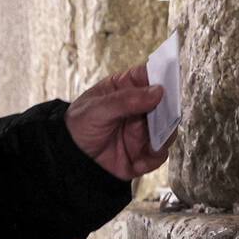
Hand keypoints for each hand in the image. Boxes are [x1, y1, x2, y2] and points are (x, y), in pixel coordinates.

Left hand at [65, 63, 176, 179]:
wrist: (70, 160)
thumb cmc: (78, 126)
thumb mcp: (97, 109)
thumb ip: (126, 100)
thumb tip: (158, 91)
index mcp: (126, 88)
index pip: (150, 76)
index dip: (163, 78)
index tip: (168, 87)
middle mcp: (139, 108)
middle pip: (166, 104)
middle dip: (167, 113)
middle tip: (161, 121)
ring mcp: (143, 131)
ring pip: (167, 130)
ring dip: (163, 138)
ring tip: (149, 145)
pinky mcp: (143, 153)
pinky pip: (159, 155)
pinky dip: (153, 159)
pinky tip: (138, 162)